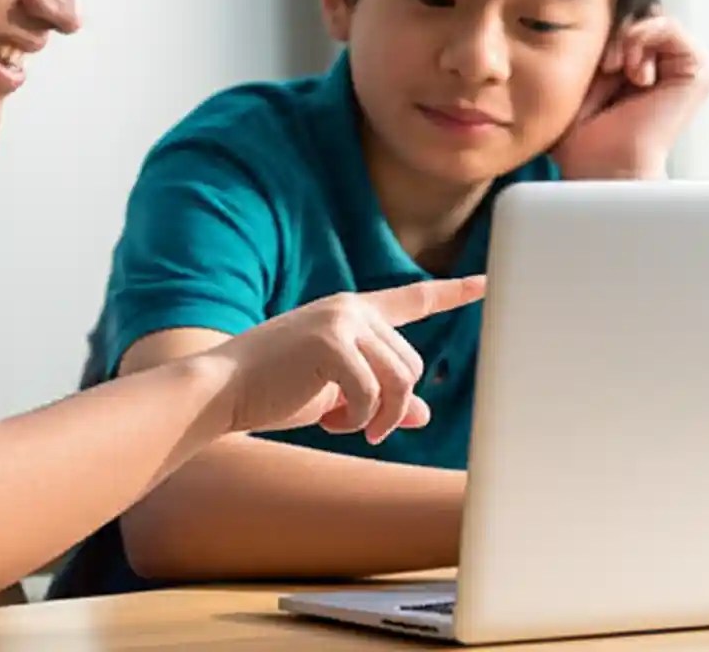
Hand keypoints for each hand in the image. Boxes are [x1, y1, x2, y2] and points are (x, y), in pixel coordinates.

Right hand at [204, 277, 485, 444]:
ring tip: (344, 423)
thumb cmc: (272, 392)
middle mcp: (352, 309)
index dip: (455, 293)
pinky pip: (372, 394)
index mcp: (353, 312)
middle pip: (412, 365)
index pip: (414, 299)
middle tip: (358, 426)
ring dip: (378, 417)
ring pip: (400, 381)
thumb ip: (380, 396)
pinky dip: (359, 420)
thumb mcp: (335, 395)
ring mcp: (341, 321)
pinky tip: (332, 423)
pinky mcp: (330, 342)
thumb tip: (422, 414)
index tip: (488, 282)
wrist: (219, 391)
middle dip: (392, 406)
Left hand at [552, 12, 708, 179]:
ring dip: (626, 39)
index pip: (624, 22)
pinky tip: (633, 72)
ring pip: (650, 18)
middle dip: (615, 34)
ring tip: (615, 70)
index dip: (604, 32)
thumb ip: (595, 43)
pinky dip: (642, 40)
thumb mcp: (579, 77)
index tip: (592, 64)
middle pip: (637, 15)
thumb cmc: (584, 137)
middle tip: (604, 67)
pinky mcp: (699, 71)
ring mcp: (686, 68)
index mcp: (642, 69)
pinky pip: (667, 26)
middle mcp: (667, 67)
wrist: (603, 167)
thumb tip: (603, 7)